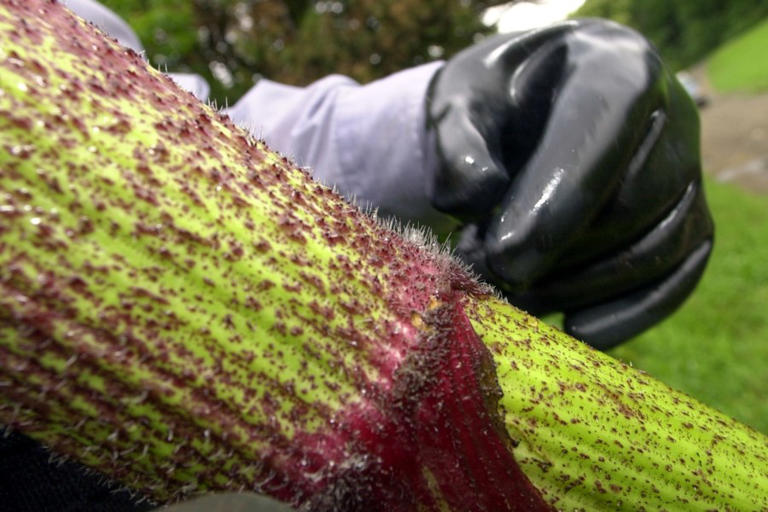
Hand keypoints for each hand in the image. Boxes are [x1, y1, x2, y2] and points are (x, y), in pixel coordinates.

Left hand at [426, 19, 713, 348]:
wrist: (524, 118)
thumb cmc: (492, 106)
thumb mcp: (457, 104)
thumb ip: (456, 144)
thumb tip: (477, 196)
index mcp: (614, 67)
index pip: (601, 128)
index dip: (555, 197)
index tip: (500, 255)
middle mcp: (670, 117)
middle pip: (630, 200)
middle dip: (554, 250)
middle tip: (484, 268)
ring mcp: (686, 174)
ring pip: (652, 246)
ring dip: (576, 285)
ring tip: (509, 292)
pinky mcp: (688, 224)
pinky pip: (675, 277)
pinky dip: (628, 312)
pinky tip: (576, 330)